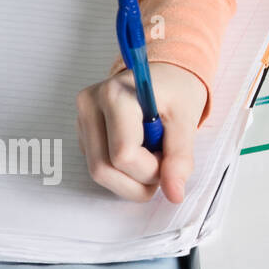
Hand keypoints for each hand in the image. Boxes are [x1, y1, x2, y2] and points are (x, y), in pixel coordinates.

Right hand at [76, 61, 206, 201]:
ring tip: (155, 159)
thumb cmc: (177, 91)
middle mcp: (90, 106)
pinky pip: (99, 165)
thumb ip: (180, 156)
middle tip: (164, 169)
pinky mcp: (84, 133)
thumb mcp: (186, 119)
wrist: (167, 74)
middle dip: (138, 182)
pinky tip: (141, 153)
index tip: (171, 159)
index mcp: (115, 96)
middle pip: (103, 169)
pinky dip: (123, 172)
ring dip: (131, 180)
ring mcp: (82, 120)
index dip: (150, 170)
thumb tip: (175, 193)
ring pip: (98, 172)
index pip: (123, 154)